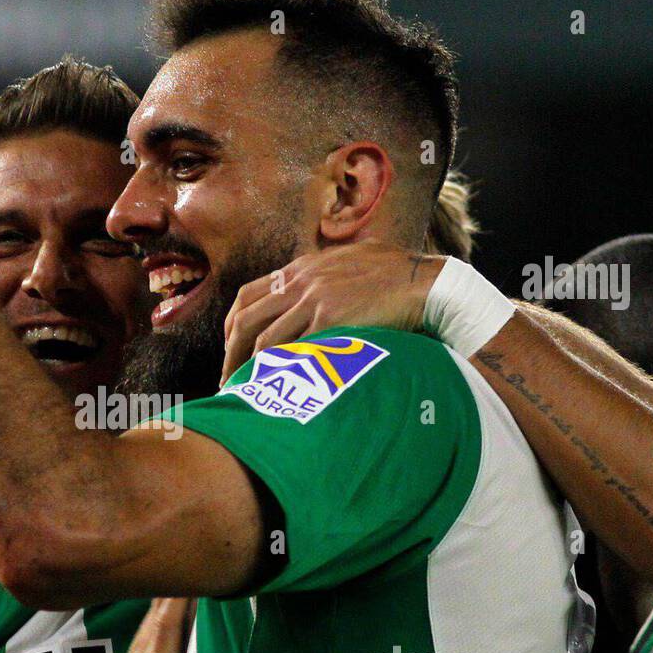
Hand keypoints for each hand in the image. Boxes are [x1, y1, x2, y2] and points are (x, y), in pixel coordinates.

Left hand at [220, 240, 446, 383]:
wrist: (425, 282)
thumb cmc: (396, 274)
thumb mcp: (350, 260)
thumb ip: (325, 272)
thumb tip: (316, 288)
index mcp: (302, 267)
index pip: (249, 294)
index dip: (232, 324)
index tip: (230, 347)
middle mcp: (301, 281)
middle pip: (246, 319)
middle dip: (230, 353)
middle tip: (228, 380)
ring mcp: (314, 299)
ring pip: (263, 339)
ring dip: (248, 370)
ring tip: (246, 393)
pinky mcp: (330, 319)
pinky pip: (293, 351)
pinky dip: (278, 372)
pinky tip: (274, 389)